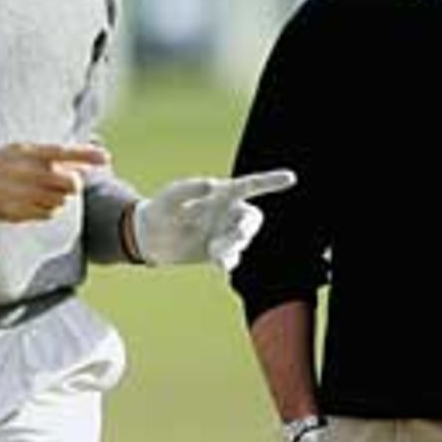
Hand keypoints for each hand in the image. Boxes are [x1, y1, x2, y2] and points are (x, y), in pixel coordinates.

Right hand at [0, 142, 108, 221]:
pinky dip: (46, 210)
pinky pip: (48, 214)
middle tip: (64, 183)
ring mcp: (27, 194)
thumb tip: (81, 163)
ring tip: (38, 191)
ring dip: (57, 198)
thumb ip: (51, 158)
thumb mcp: (21, 151)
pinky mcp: (21, 211)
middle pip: (72, 184)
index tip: (106, 158)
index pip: (67, 152)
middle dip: (72, 185)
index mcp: (31, 153)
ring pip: (61, 202)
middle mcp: (32, 173)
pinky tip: (30, 202)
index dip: (89, 155)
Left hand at [131, 169, 295, 270]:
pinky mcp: (219, 251)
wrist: (150, 238)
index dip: (270, 181)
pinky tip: (219, 264)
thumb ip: (187, 189)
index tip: (290, 177)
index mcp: (220, 193)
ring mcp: (225, 232)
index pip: (250, 186)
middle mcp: (227, 212)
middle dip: (245, 230)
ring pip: (242, 240)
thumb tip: (210, 184)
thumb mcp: (169, 198)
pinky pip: (233, 257)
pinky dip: (229, 260)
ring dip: (231, 246)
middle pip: (252, 219)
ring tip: (212, 250)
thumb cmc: (160, 210)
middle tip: (229, 238)